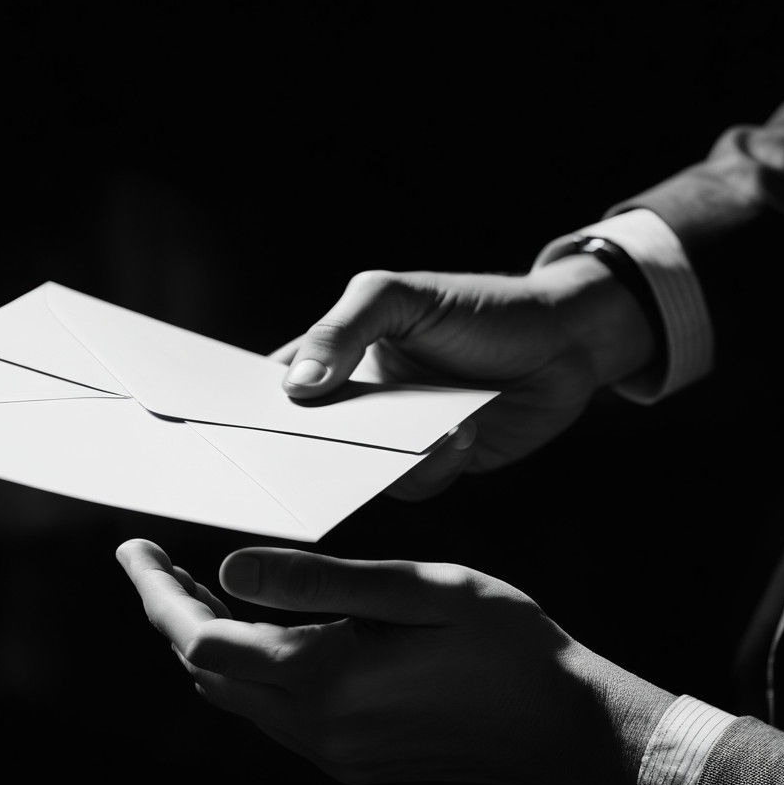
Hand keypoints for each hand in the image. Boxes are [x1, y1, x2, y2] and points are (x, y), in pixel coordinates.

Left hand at [116, 539, 672, 784]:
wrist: (568, 729)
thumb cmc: (508, 645)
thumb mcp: (420, 590)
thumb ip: (320, 582)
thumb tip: (228, 568)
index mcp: (328, 679)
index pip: (203, 639)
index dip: (158, 593)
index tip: (132, 549)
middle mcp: (318, 730)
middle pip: (207, 671)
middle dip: (174, 614)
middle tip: (161, 560)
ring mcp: (335, 754)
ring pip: (235, 697)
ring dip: (210, 642)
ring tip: (202, 584)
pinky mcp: (354, 761)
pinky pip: (273, 714)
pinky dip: (250, 669)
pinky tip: (268, 632)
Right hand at [272, 256, 654, 498]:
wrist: (564, 343)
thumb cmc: (479, 307)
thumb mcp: (403, 297)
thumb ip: (343, 330)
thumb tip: (295, 387)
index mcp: (334, 356)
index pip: (271, 388)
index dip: (244, 412)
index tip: (219, 434)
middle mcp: (355, 403)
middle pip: (305, 443)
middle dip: (300, 457)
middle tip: (293, 468)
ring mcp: (391, 439)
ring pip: (358, 473)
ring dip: (385, 459)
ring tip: (428, 432)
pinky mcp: (433, 467)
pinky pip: (412, 486)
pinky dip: (434, 464)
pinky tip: (461, 433)